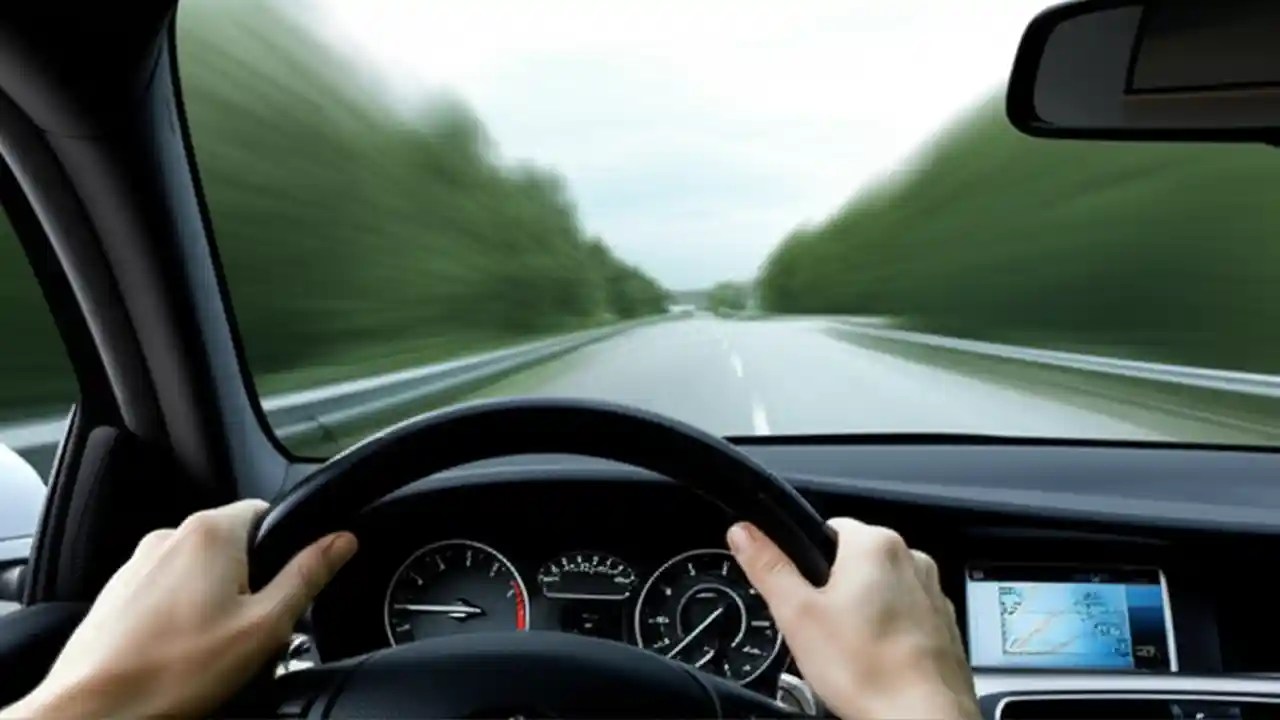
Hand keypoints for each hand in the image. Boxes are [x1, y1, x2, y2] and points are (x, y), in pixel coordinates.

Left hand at [3, 499, 356, 718]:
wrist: (93, 710)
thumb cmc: (174, 671)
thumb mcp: (265, 626)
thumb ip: (308, 575)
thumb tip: (341, 541)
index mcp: (212, 532)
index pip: (269, 512)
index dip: (286, 551)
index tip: (284, 589)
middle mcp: (170, 537)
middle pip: (235, 547)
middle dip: (250, 584)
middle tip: (251, 632)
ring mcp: (138, 564)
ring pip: (199, 573)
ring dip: (214, 603)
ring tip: (212, 651)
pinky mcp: (116, 594)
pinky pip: (166, 595)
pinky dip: (179, 619)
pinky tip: (179, 656)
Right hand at [727, 519, 978, 719]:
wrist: (922, 718)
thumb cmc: (866, 670)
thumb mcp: (797, 615)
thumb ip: (768, 567)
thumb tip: (743, 532)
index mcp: (875, 544)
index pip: (828, 528)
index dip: (806, 560)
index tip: (802, 593)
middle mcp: (912, 559)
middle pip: (855, 561)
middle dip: (835, 589)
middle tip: (821, 628)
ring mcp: (933, 592)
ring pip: (882, 589)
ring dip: (864, 610)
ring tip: (850, 649)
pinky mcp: (944, 624)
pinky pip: (906, 616)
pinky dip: (889, 631)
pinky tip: (876, 659)